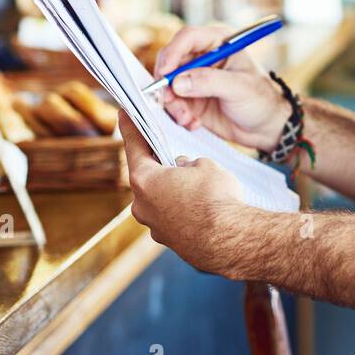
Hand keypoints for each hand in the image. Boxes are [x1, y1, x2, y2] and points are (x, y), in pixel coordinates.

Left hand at [119, 114, 244, 274]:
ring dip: (173, 190)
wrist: (230, 241)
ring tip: (199, 186)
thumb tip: (183, 171)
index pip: (133, 145)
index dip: (130, 126)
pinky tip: (203, 207)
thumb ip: (187, 164)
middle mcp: (142, 205)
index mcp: (145, 180)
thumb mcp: (204, 165)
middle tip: (177, 155)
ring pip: (161, 199)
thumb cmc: (216, 198)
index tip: (123, 113)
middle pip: (147, 176)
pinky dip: (183, 210)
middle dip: (162, 165)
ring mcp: (154, 227)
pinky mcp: (170, 241)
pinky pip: (173, 217)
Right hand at [152, 23, 291, 153]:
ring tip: (188, 119)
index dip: (173, 52)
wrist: (265, 127)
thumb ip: (209, 82)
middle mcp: (202, 58)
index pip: (187, 38)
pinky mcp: (190, 100)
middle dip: (166, 83)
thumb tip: (178, 82)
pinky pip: (172, 104)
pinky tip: (194, 124)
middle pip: (170, 61)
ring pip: (168, 86)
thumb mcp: (239, 88)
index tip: (165, 72)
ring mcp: (194, 79)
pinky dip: (178, 115)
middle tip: (170, 101)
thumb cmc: (261, 100)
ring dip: (172, 104)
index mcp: (218, 43)